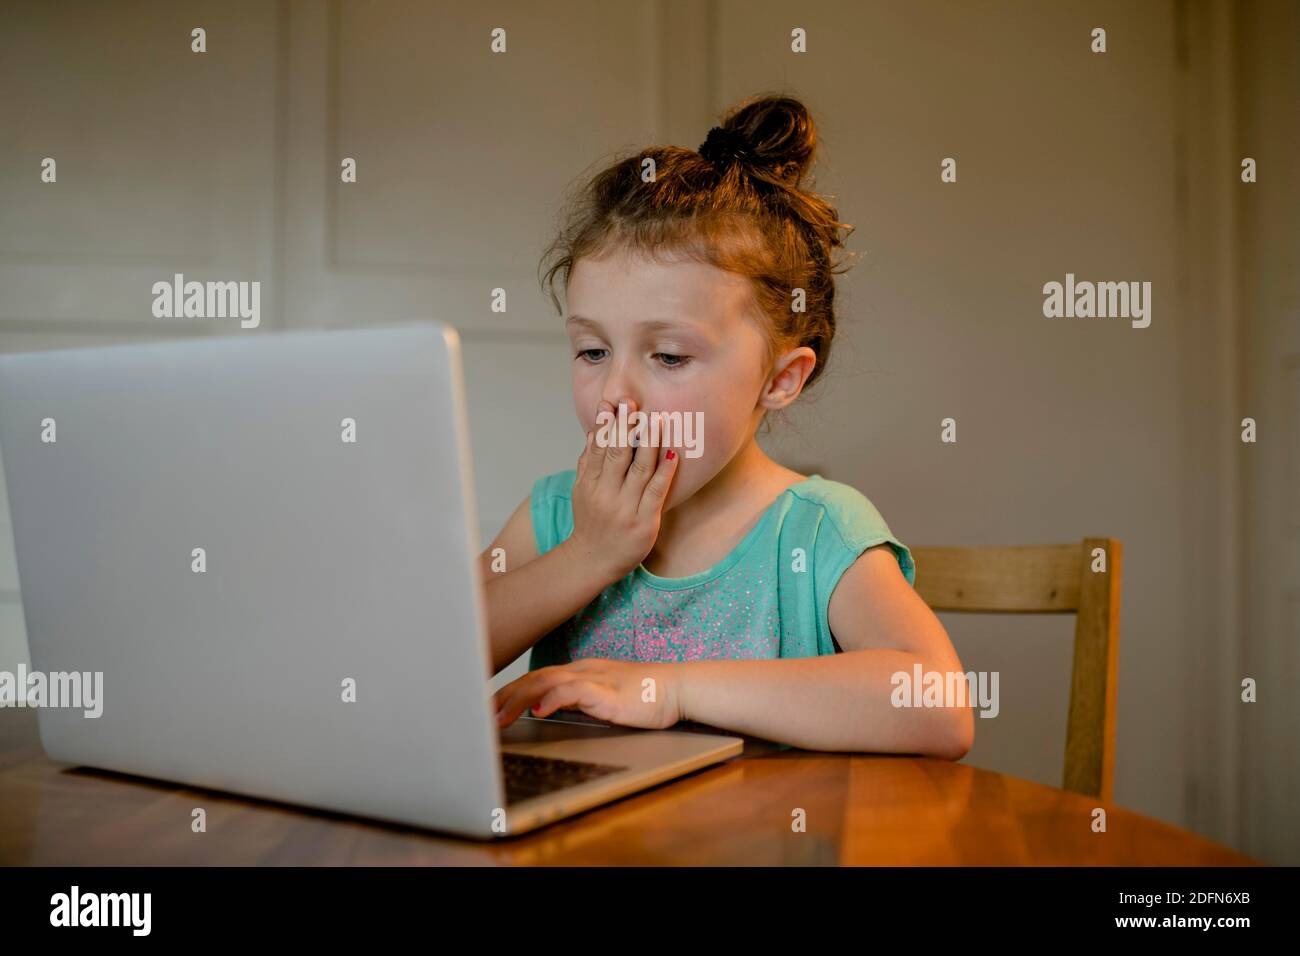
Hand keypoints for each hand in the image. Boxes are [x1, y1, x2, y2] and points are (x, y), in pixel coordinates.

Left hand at [493, 659, 684, 729]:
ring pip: (544, 682)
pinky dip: (551, 700)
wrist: (677, 689)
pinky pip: (571, 691)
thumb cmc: (647, 697)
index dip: (511, 691)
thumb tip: (552, 713)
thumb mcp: (606, 701)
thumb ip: (581, 703)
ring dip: (518, 700)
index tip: (491, 707)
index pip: (537, 678)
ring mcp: (593, 678)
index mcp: (581, 672)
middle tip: (481, 713)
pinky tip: (538, 711)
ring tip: (499, 718)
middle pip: (533, 678)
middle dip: (504, 696)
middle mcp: (582, 671)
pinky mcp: (605, 690)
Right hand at [564, 398, 678, 582]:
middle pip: (617, 455)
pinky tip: (672, 455)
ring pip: (639, 469)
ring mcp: (626, 508)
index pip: (599, 449)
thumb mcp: (582, 491)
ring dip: (648, 443)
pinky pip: (656, 492)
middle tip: (632, 403)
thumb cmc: (591, 522)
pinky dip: (664, 472)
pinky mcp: (645, 522)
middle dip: (625, 427)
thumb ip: (588, 462)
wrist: (593, 560)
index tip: (611, 404)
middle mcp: (606, 494)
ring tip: (656, 420)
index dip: (606, 425)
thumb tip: (596, 431)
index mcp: (590, 484)